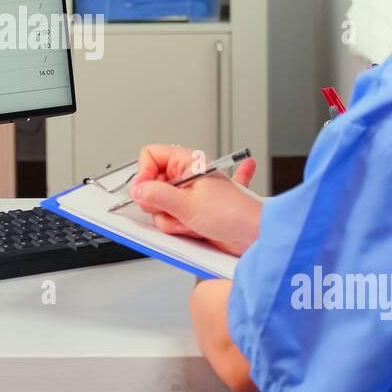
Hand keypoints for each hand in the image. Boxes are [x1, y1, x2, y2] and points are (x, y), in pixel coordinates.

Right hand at [130, 144, 261, 255]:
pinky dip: (182, 224)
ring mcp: (189, 197)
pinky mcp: (191, 215)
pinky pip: (176, 219)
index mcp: (187, 163)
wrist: (255, 235)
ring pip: (161, 209)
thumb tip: (136, 190)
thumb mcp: (188, 204)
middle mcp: (187, 178)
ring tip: (190, 223)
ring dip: (173, 221)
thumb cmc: (234, 214)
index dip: (144, 173)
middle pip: (152, 186)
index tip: (144, 192)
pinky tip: (192, 220)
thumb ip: (156, 196)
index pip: (151, 156)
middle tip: (172, 210)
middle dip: (159, 205)